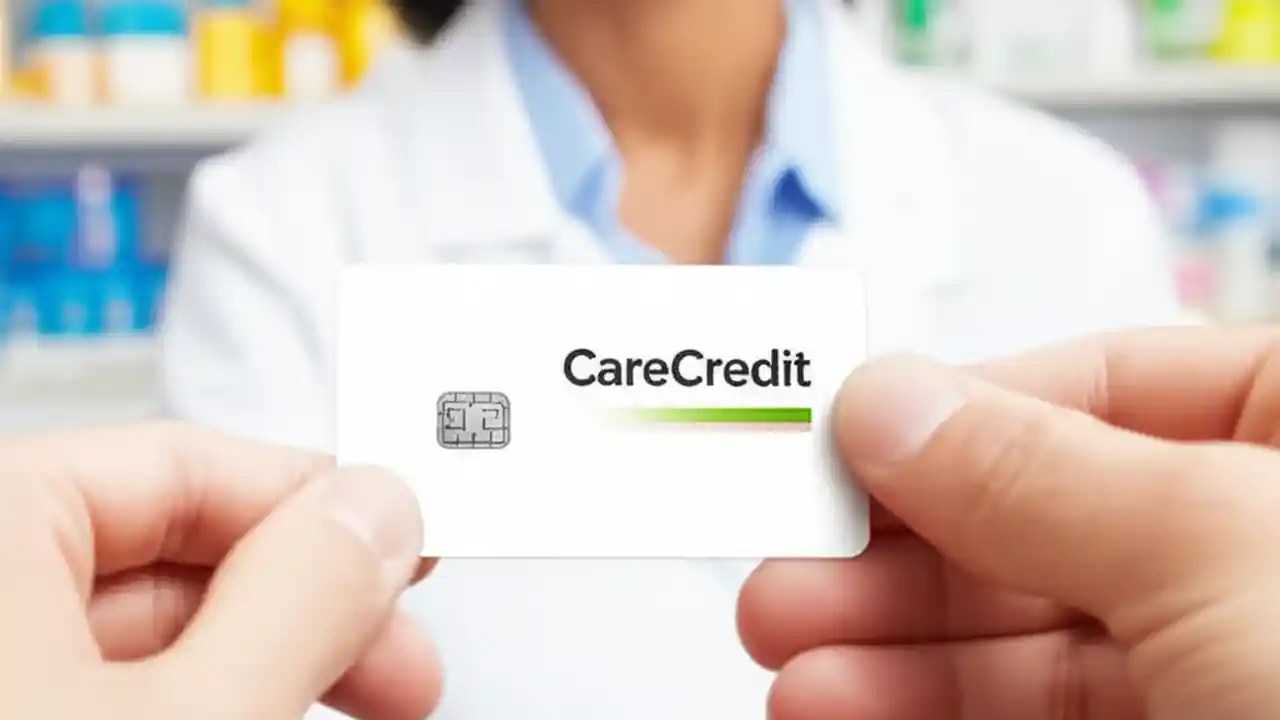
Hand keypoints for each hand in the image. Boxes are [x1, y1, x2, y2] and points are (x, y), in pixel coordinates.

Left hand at [0, 423, 438, 719]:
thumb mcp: (193, 717)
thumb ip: (297, 597)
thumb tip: (372, 512)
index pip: (182, 461)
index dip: (319, 504)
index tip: (402, 547)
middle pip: (167, 550)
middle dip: (303, 603)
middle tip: (398, 656)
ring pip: (138, 632)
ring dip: (262, 659)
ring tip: (355, 701)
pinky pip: (94, 686)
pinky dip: (189, 699)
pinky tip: (253, 714)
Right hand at [739, 328, 1279, 719]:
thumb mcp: (1224, 555)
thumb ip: (1036, 470)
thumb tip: (893, 403)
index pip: (1118, 386)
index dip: (964, 407)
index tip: (844, 438)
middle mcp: (1271, 560)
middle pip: (1048, 517)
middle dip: (901, 545)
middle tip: (793, 559)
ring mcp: (1232, 674)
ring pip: (1032, 636)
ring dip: (895, 644)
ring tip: (792, 653)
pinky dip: (931, 715)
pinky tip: (849, 708)